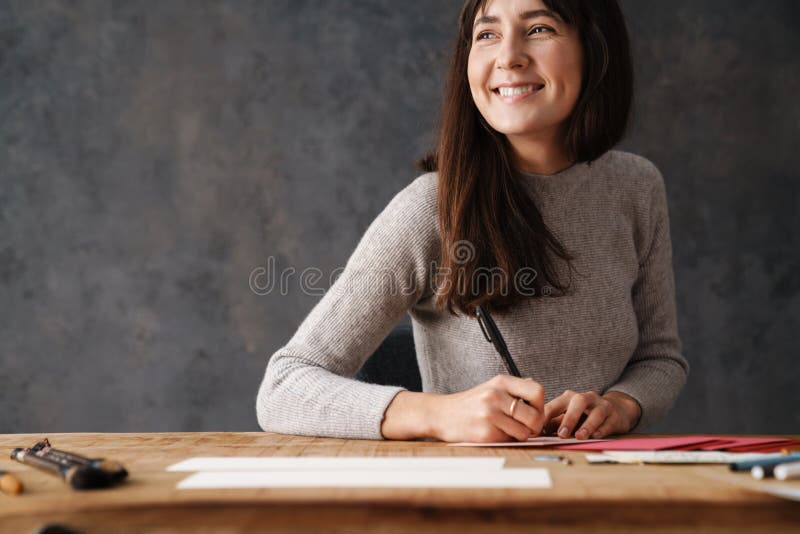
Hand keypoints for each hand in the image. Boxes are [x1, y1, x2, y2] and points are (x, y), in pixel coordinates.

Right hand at [428, 375, 544, 442]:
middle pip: (535, 415)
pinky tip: (495, 433)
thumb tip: (536, 388)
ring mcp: (490, 415)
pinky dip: (506, 440)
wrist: (442, 414)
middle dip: (535, 426)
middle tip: (527, 427)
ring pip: (524, 432)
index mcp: (501, 382)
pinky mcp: (485, 433)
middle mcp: (496, 396)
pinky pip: (509, 440)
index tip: (534, 411)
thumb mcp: (491, 387)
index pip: (537, 391)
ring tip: (508, 430)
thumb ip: (514, 388)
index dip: (541, 405)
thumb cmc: (470, 403)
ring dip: (520, 435)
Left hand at [543, 390, 641, 439]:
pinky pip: (609, 422)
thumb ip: (554, 423)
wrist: (616, 409)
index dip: (546, 417)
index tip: (539, 430)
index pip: (555, 404)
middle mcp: (585, 398)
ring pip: (596, 412)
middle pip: (577, 403)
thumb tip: (537, 433)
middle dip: (568, 419)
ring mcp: (601, 405)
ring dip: (587, 425)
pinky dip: (602, 429)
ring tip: (580, 436)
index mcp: (569, 398)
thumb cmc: (585, 414)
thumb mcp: (568, 415)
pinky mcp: (614, 415)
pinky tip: (596, 436)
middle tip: (561, 435)